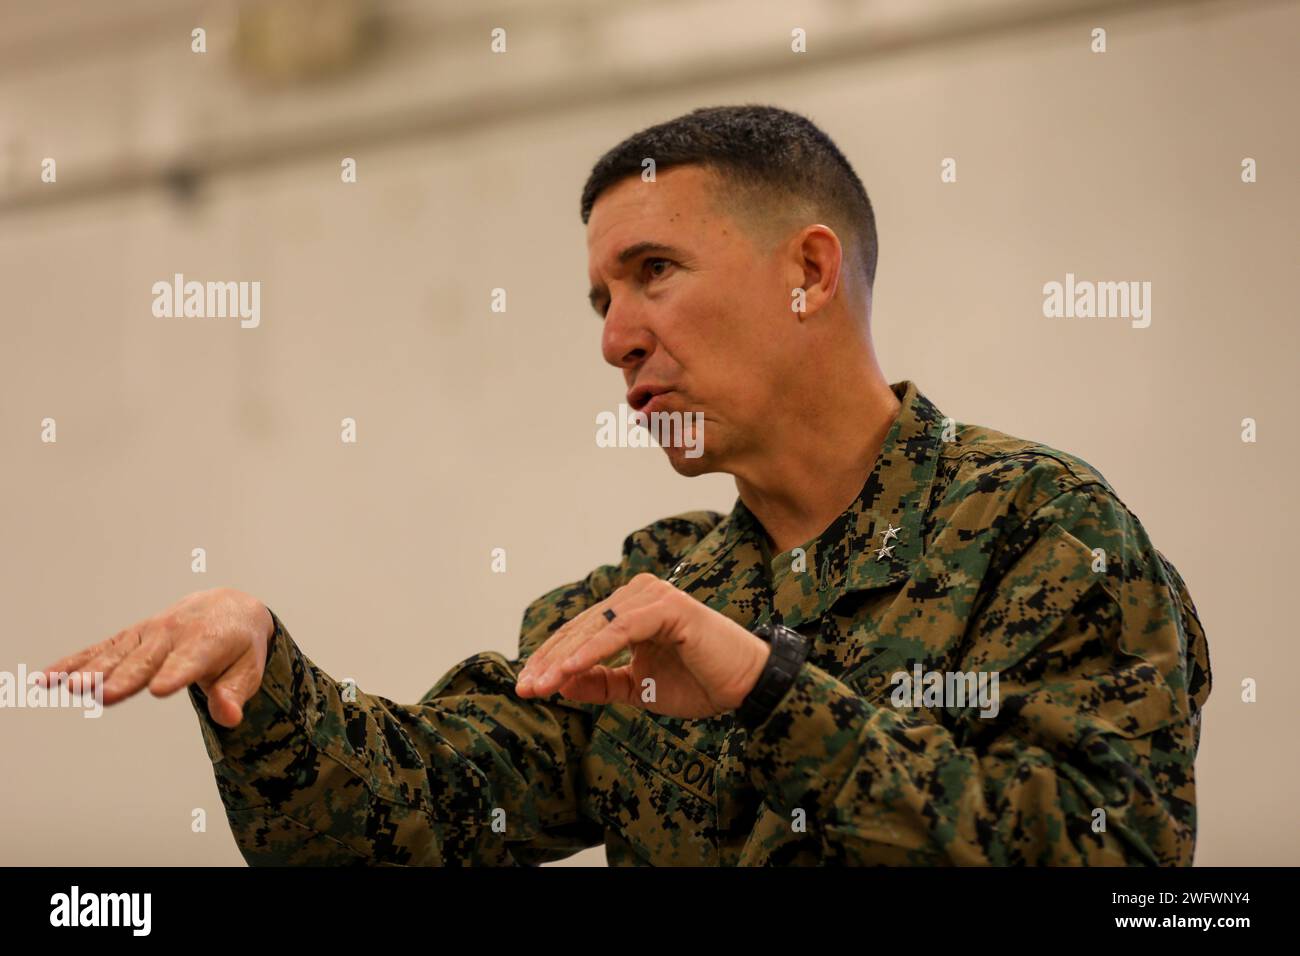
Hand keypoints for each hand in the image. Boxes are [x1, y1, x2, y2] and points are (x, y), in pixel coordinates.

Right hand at [37, 588, 274, 727]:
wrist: (226, 607)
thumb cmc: (239, 645)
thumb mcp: (249, 669)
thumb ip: (235, 693)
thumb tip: (229, 717)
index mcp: (207, 641)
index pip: (190, 661)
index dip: (176, 674)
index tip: (160, 689)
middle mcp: (173, 634)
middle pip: (147, 660)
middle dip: (126, 677)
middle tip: (106, 694)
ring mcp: (147, 634)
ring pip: (118, 654)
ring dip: (94, 671)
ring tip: (73, 688)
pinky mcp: (129, 638)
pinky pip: (99, 651)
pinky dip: (72, 663)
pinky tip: (47, 679)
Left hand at [514, 573, 770, 718]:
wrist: (745, 685)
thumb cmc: (699, 682)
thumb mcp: (638, 688)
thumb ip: (601, 683)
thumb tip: (559, 684)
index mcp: (630, 609)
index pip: (580, 634)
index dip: (550, 660)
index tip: (526, 688)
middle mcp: (638, 595)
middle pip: (581, 628)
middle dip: (549, 661)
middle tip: (524, 689)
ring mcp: (653, 597)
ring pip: (596, 629)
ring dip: (565, 659)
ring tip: (542, 685)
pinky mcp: (666, 607)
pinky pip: (620, 630)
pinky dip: (593, 651)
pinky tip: (570, 671)